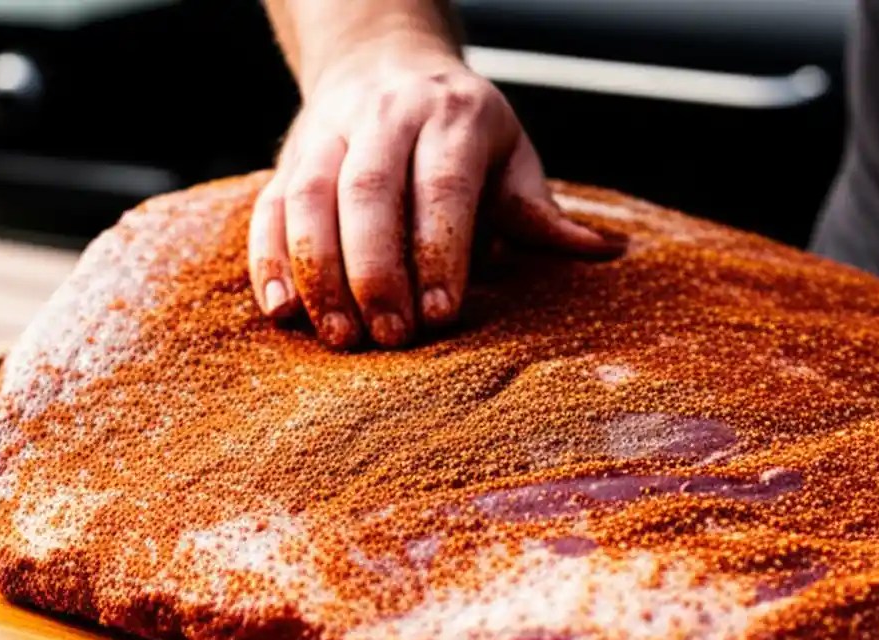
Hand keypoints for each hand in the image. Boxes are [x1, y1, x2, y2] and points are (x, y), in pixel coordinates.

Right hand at [248, 32, 625, 348]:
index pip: (442, 184)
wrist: (383, 64)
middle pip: (369, 190)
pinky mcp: (288, 157)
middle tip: (391, 336)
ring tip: (339, 336)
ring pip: (309, 196)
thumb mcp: (511, 156)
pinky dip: (269, 260)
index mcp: (453, 116)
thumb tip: (610, 252)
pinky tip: (282, 311)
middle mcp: (386, 116)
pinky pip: (268, 206)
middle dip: (376, 269)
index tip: (441, 314)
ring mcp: (329, 133)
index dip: (440, 250)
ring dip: (319, 271)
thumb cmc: (462, 132)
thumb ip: (541, 211)